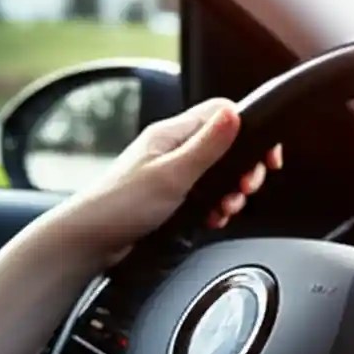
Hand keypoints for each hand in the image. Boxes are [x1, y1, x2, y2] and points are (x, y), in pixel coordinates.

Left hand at [53, 98, 281, 265]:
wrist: (87, 241)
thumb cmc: (119, 206)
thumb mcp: (173, 174)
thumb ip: (208, 145)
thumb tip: (235, 113)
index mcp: (172, 134)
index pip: (221, 113)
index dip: (249, 130)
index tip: (265, 157)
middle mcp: (173, 149)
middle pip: (226, 146)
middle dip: (243, 169)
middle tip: (245, 188)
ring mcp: (171, 173)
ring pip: (218, 174)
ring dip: (230, 192)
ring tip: (226, 208)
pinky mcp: (170, 197)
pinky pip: (205, 196)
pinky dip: (215, 207)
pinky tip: (211, 219)